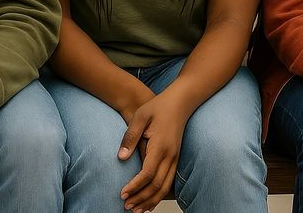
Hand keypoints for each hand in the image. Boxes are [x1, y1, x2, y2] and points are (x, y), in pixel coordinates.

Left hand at [118, 92, 188, 212]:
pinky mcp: (176, 158)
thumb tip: (121, 157)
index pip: (147, 174)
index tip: (122, 194)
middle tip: (126, 206)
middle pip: (157, 185)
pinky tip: (150, 201)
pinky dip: (160, 195)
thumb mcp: (140, 116)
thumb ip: (130, 137)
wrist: (180, 101)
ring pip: (165, 187)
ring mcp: (175, 158)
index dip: (134, 186)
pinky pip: (169, 182)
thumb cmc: (158, 106)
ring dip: (151, 200)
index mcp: (160, 146)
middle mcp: (170, 155)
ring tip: (136, 209)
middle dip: (141, 198)